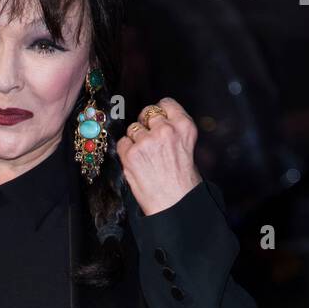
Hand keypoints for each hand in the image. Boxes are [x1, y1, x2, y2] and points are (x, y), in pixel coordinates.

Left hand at [116, 97, 201, 216]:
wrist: (175, 204)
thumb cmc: (182, 181)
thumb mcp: (186, 147)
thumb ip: (173, 131)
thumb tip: (154, 123)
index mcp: (184, 126)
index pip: (166, 104)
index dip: (159, 112)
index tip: (157, 120)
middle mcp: (165, 129)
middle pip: (147, 113)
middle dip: (146, 125)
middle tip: (149, 142)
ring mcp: (146, 141)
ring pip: (133, 128)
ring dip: (135, 140)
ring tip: (145, 157)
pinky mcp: (131, 154)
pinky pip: (122, 142)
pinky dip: (126, 151)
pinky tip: (136, 162)